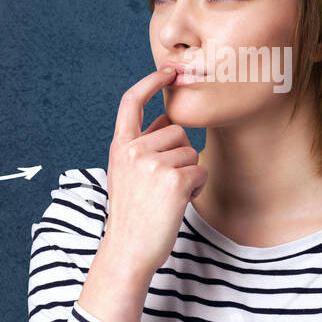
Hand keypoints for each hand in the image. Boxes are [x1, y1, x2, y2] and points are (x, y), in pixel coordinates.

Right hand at [102, 66, 207, 277]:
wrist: (127, 251)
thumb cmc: (132, 215)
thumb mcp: (125, 174)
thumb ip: (142, 145)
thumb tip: (166, 118)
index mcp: (120, 146)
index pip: (131, 102)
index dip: (150, 82)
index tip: (167, 70)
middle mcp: (134, 150)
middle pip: (177, 132)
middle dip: (180, 155)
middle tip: (162, 187)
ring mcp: (153, 164)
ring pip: (191, 151)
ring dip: (189, 172)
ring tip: (168, 196)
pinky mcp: (174, 180)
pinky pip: (200, 170)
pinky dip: (196, 187)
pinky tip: (178, 203)